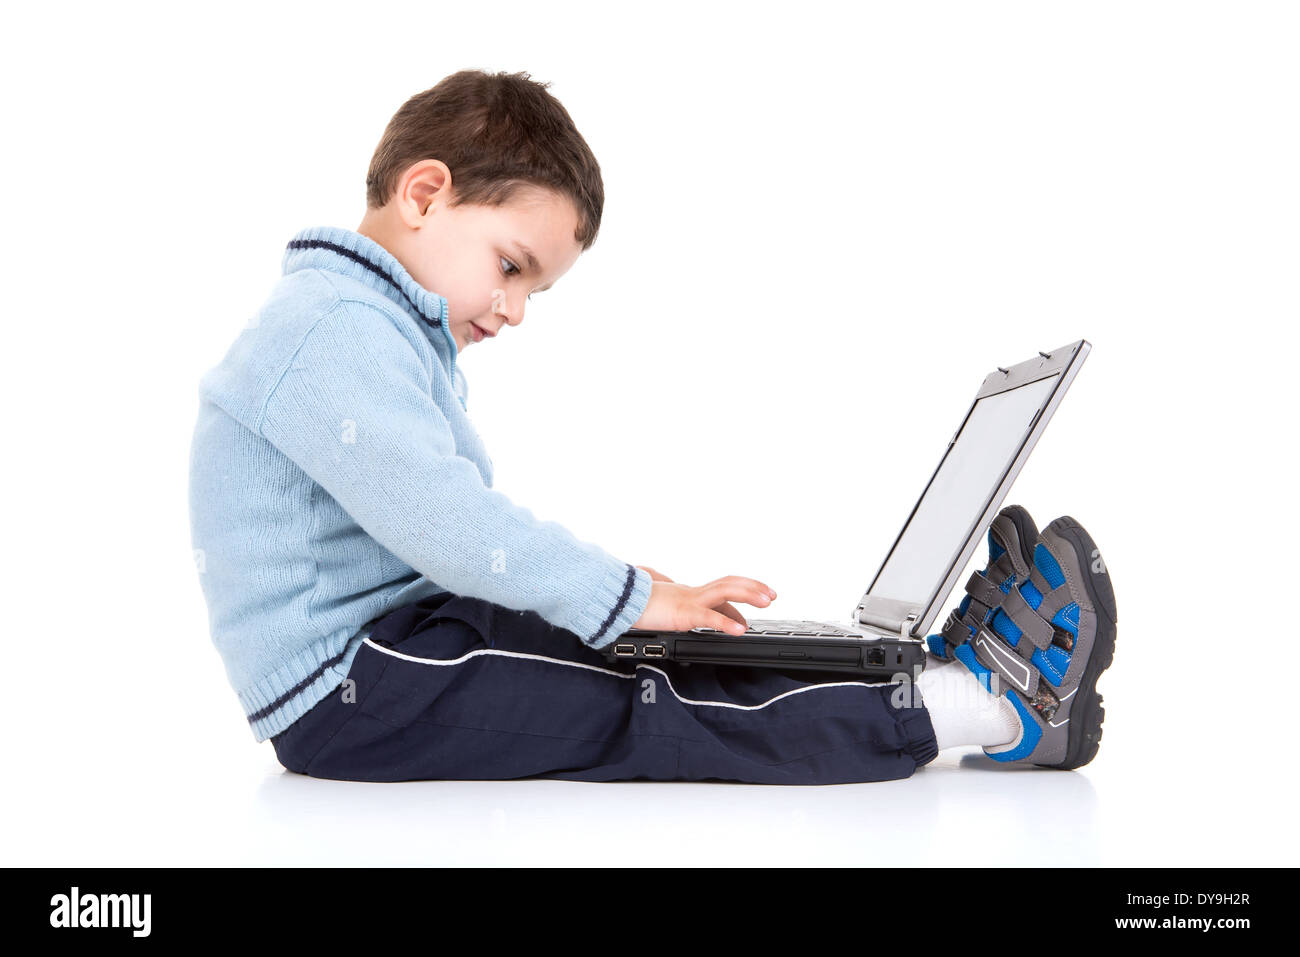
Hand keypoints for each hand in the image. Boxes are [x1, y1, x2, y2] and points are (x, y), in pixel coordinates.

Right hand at [632, 572, 776, 635]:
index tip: (750, 612)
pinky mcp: (682, 613)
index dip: (740, 598)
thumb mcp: (658, 609)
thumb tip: (674, 612)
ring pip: (725, 590)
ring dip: (749, 594)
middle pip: (728, 583)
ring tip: (767, 601)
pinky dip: (726, 622)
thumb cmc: (631, 606)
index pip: (720, 592)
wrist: (614, 602)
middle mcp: (691, 593)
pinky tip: (740, 630)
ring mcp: (688, 601)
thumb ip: (671, 609)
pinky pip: (708, 616)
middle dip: (753, 587)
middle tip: (772, 595)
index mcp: (687, 594)